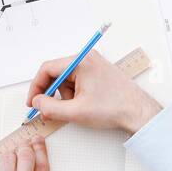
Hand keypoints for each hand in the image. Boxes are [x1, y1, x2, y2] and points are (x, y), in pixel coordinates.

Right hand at [26, 51, 161, 135]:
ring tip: (77, 108)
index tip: (33, 101)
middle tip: (49, 108)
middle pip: (57, 73)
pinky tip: (83, 105)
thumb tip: (37, 103)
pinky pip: (77, 81)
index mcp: (81, 62)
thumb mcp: (76, 111)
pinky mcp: (98, 72)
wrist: (138, 112)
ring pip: (67, 79)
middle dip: (52, 93)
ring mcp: (94, 64)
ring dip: (65, 95)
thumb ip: (51, 107)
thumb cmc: (114, 108)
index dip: (37, 86)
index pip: (48, 68)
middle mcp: (87, 58)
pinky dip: (75, 94)